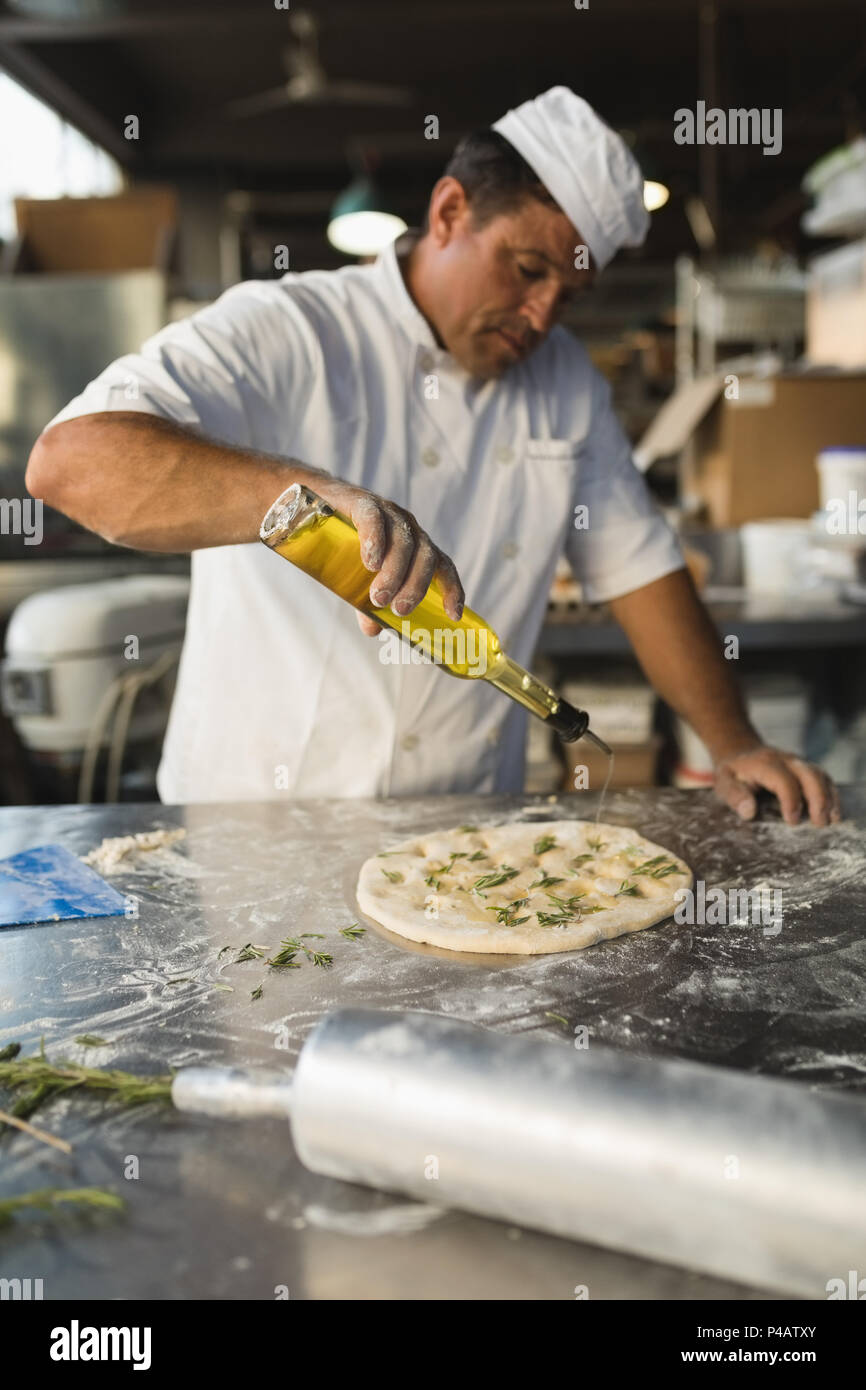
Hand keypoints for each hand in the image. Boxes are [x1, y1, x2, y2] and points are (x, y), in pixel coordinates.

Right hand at [299, 470, 463, 636]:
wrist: (312, 506)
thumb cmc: (344, 544)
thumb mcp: (358, 579)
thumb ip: (367, 602)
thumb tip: (372, 630)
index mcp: (416, 546)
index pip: (443, 566)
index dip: (452, 589)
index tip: (453, 615)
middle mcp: (408, 528)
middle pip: (426, 556)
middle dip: (416, 586)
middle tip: (399, 610)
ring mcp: (388, 513)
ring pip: (403, 541)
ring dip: (394, 572)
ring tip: (378, 597)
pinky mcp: (363, 503)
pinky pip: (375, 521)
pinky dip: (375, 542)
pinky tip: (370, 563)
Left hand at [714, 743, 840, 826]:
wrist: (740, 750)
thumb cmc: (733, 771)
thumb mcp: (724, 782)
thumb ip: (735, 796)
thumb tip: (749, 812)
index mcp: (765, 763)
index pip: (784, 780)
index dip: (791, 801)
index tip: (792, 821)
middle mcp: (785, 760)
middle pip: (810, 774)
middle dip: (818, 799)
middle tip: (820, 823)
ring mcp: (797, 762)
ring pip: (820, 775)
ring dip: (829, 797)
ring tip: (832, 820)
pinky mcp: (805, 768)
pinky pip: (823, 777)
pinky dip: (831, 794)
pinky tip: (834, 812)